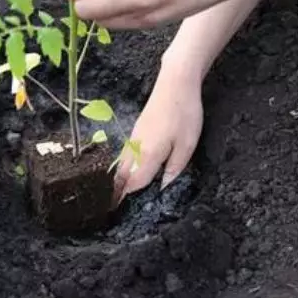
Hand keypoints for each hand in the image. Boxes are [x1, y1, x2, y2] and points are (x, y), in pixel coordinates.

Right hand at [113, 58, 202, 203]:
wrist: (175, 83)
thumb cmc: (184, 114)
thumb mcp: (187, 145)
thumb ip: (174, 170)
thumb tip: (163, 190)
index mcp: (147, 154)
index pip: (133, 185)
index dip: (126, 201)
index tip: (118, 215)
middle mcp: (135, 148)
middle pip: (121, 177)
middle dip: (115, 194)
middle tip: (110, 211)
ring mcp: (133, 138)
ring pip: (120, 166)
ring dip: (117, 182)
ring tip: (114, 198)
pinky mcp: (135, 132)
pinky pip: (124, 156)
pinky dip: (121, 169)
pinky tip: (126, 175)